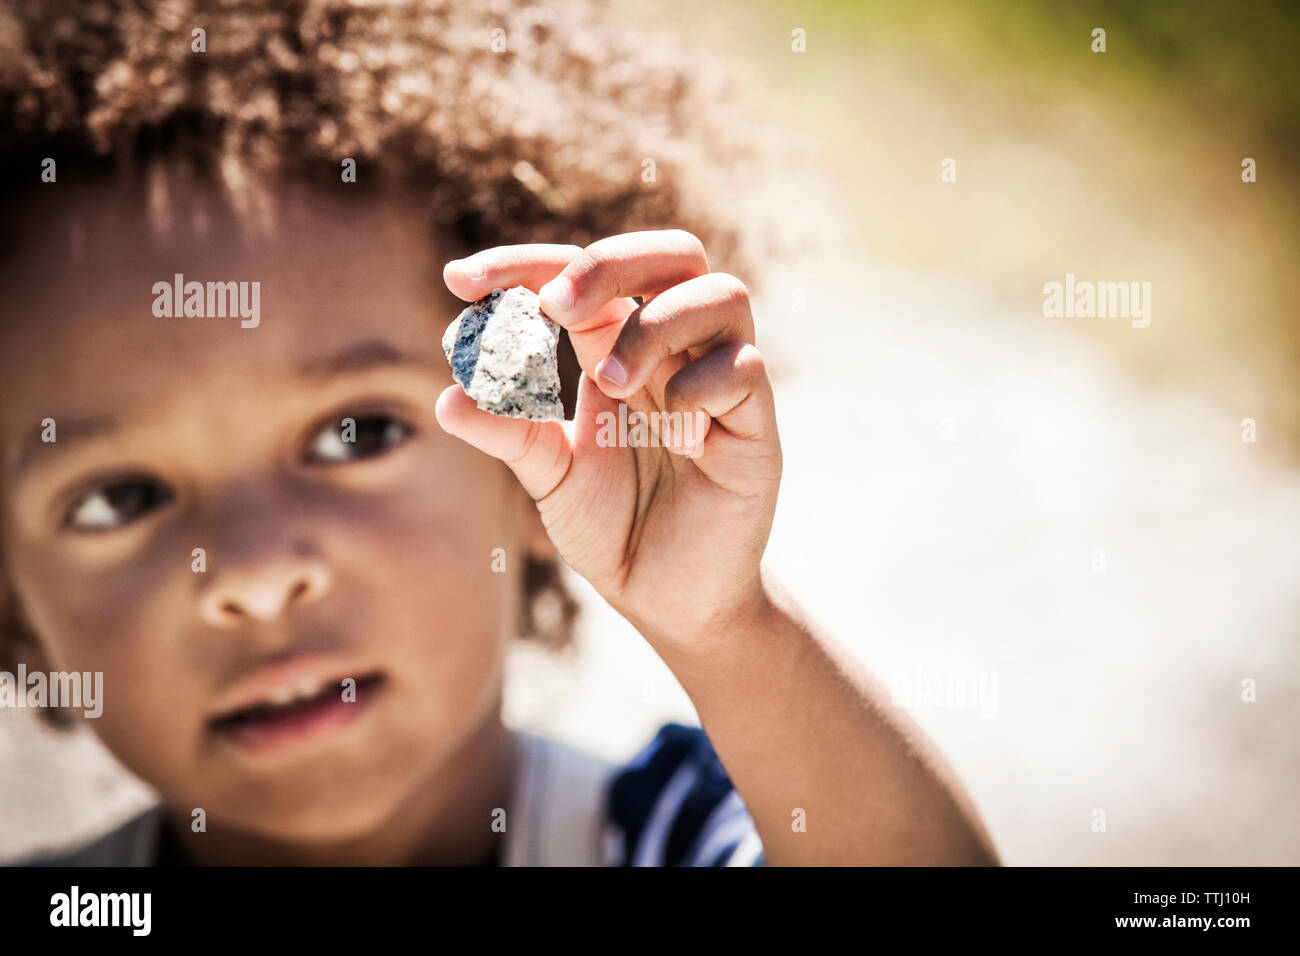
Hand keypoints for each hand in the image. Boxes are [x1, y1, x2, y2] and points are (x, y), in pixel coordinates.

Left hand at [437, 230, 780, 648]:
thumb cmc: (613, 526)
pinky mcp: (756, 429)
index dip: (523, 264)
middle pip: (672, 253)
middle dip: (609, 262)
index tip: (460, 282)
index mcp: (618, 345)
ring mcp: (720, 384)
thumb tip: (447, 399)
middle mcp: (675, 351)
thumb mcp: (550, 477)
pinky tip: (671, 427)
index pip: (583, 275)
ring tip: (610, 382)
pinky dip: (703, 382)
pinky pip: (747, 368)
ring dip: (657, 324)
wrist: (669, 600)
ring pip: (722, 294)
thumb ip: (511, 433)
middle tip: (554, 304)